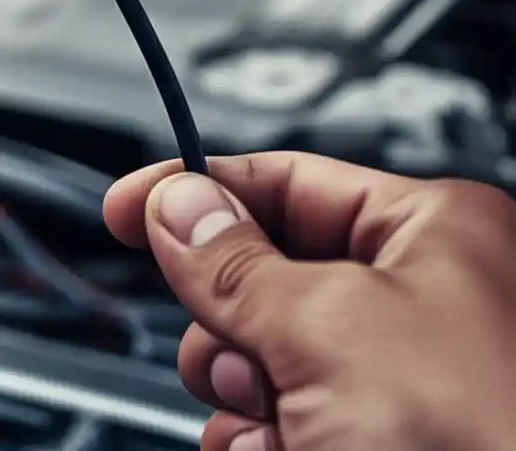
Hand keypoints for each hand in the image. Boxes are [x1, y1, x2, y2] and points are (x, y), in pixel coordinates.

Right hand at [104, 152, 515, 450]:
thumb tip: (178, 205)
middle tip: (244, 355)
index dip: (196, 191)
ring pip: (259, 360)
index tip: (126, 208)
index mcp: (431, 234)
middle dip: (230, 327)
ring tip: (282, 425)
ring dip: (245, 398)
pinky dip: (263, 443)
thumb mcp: (327, 327)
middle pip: (260, 278)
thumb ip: (234, 263)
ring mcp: (395, 377)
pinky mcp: (375, 438)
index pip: (284, 182)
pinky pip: (276, 422)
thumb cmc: (482, 439)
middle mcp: (418, 299)